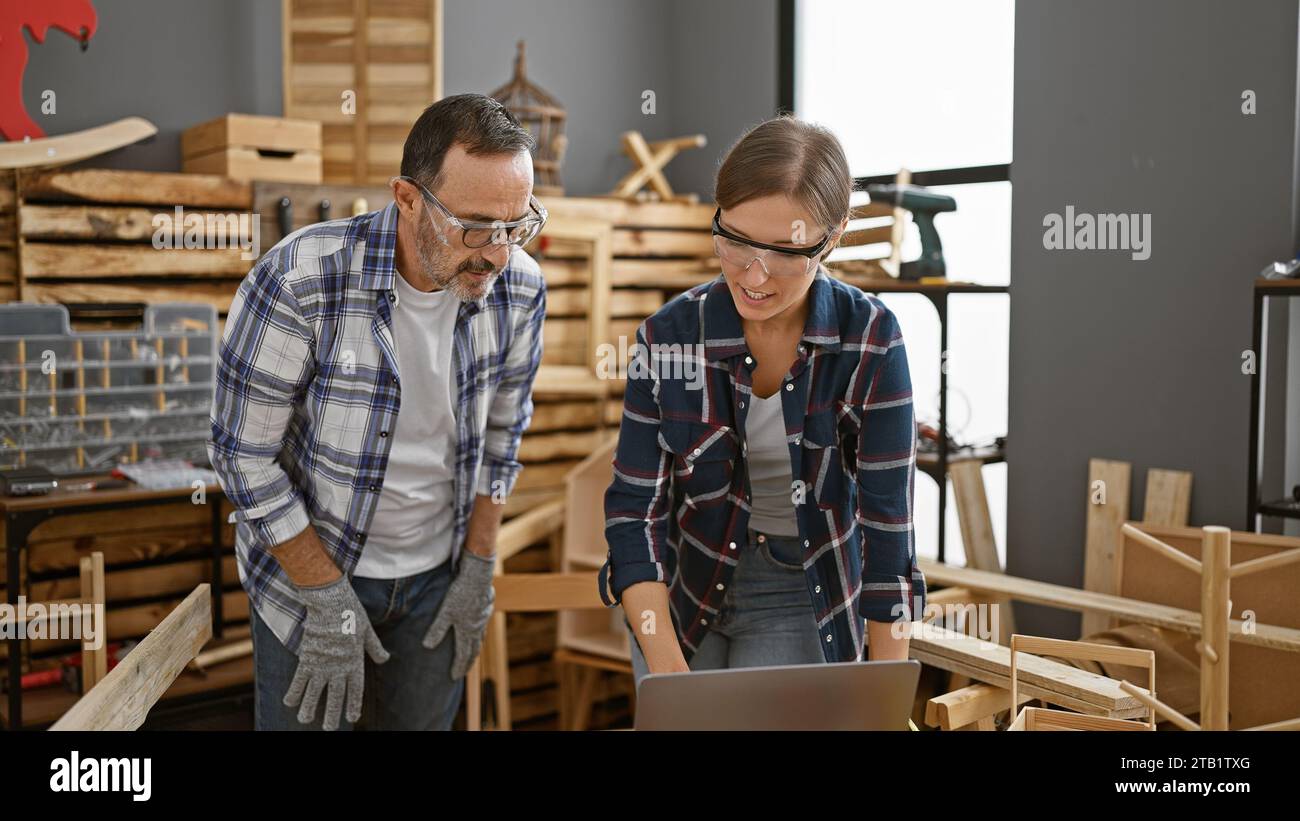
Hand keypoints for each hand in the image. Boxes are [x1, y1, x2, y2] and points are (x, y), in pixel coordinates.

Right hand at [285, 575, 389, 729]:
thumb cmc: (352, 613)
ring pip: (314, 692)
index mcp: (355, 662)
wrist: (331, 601)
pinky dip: (293, 691)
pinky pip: (298, 679)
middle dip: (331, 714)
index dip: (353, 705)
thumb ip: (375, 648)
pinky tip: (289, 703)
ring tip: (305, 720)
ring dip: (309, 708)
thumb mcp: (368, 630)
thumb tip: (385, 659)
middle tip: (329, 729)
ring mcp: (322, 663)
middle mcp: (339, 667)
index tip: (351, 718)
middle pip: (334, 696)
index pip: (355, 690)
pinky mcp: (306, 657)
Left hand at [422, 551, 494, 678]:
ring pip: (480, 638)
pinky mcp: (485, 609)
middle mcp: (477, 628)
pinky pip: (482, 627)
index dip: (458, 667)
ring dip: (475, 649)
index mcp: (467, 631)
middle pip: (474, 650)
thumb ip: (437, 630)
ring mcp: (482, 619)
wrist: (478, 576)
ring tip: (472, 654)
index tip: (454, 677)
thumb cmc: (460, 594)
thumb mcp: (445, 612)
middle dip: (468, 662)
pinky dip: (479, 634)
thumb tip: (427, 646)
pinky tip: (477, 630)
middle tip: (464, 671)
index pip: (463, 655)